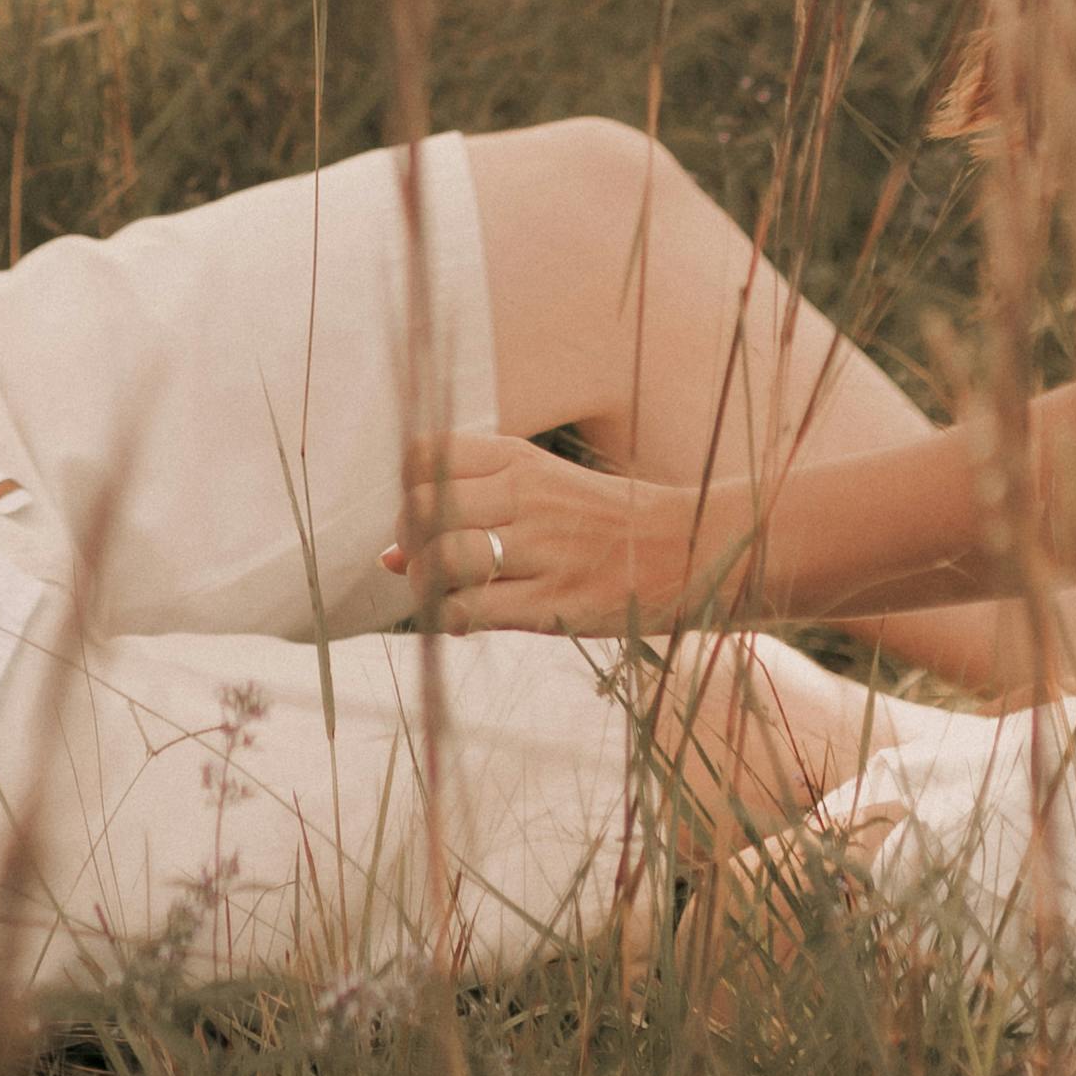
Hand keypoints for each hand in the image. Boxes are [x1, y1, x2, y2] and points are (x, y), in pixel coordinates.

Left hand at [383, 433, 703, 631]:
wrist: (689, 550)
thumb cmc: (603, 523)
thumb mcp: (540, 490)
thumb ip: (467, 511)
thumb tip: (387, 558)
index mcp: (519, 459)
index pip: (424, 455)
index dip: (410, 490)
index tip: (428, 517)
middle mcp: (527, 496)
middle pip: (422, 507)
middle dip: (410, 542)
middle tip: (428, 563)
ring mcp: (542, 550)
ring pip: (442, 560)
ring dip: (426, 585)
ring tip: (444, 595)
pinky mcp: (554, 603)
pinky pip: (471, 611)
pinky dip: (451, 620)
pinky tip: (468, 619)